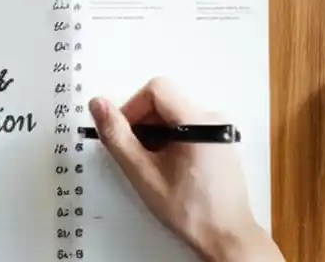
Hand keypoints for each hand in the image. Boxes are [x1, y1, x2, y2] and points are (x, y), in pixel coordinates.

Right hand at [90, 79, 281, 261]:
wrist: (226, 235)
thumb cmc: (192, 211)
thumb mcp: (144, 174)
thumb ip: (118, 137)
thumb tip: (99, 106)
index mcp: (198, 121)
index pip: (157, 89)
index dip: (132, 107)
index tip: (124, 132)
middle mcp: (213, 119)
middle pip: (166, 100)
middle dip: (143, 122)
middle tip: (135, 154)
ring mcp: (219, 130)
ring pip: (175, 114)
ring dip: (156, 133)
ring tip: (152, 165)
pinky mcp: (219, 141)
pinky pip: (188, 126)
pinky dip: (171, 140)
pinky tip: (168, 167)